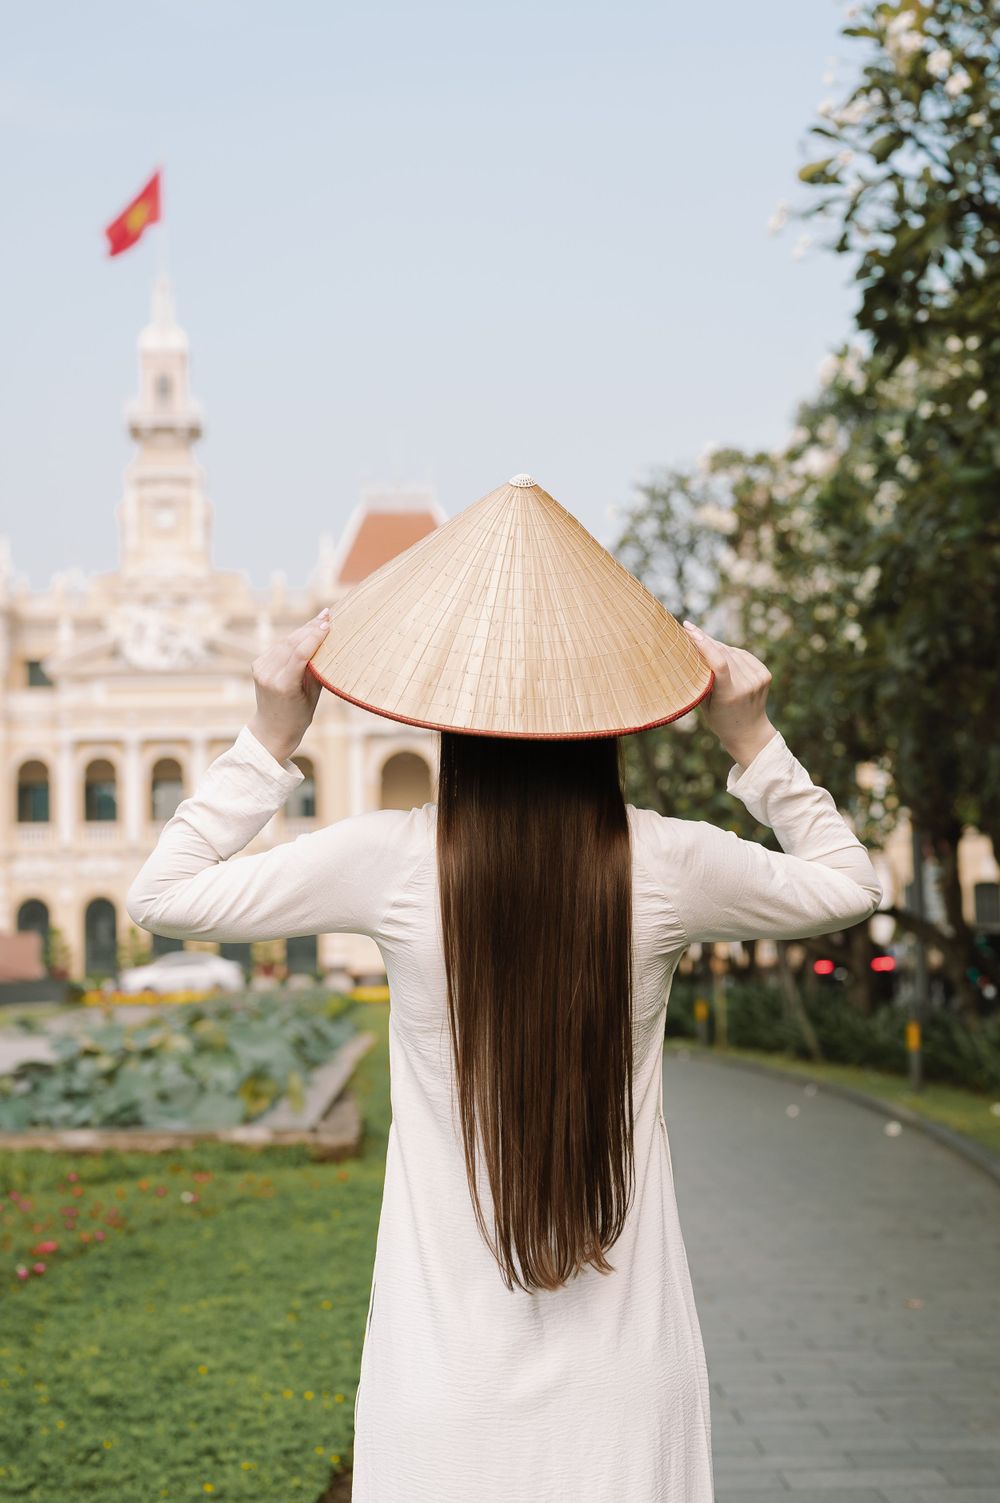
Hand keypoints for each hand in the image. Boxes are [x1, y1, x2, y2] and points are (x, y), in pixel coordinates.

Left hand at [248, 609, 330, 763]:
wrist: (272, 729)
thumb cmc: (298, 716)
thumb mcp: (313, 696)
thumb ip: (316, 669)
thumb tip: (325, 643)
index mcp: (284, 685)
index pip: (300, 653)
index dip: (315, 637)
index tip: (328, 625)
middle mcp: (269, 675)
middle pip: (291, 643)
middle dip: (310, 628)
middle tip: (327, 616)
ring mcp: (260, 669)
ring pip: (285, 642)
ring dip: (303, 631)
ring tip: (320, 620)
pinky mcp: (257, 665)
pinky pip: (279, 647)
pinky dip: (293, 639)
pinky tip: (306, 632)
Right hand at [681, 620, 776, 768]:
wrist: (750, 732)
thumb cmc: (721, 720)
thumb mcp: (705, 704)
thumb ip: (702, 679)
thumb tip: (694, 649)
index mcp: (730, 695)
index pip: (718, 662)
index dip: (704, 643)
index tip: (689, 629)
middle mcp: (747, 685)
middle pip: (724, 653)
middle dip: (706, 640)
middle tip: (691, 631)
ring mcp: (758, 679)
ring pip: (733, 651)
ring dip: (718, 646)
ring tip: (703, 644)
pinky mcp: (765, 674)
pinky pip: (743, 655)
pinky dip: (731, 652)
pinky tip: (722, 653)